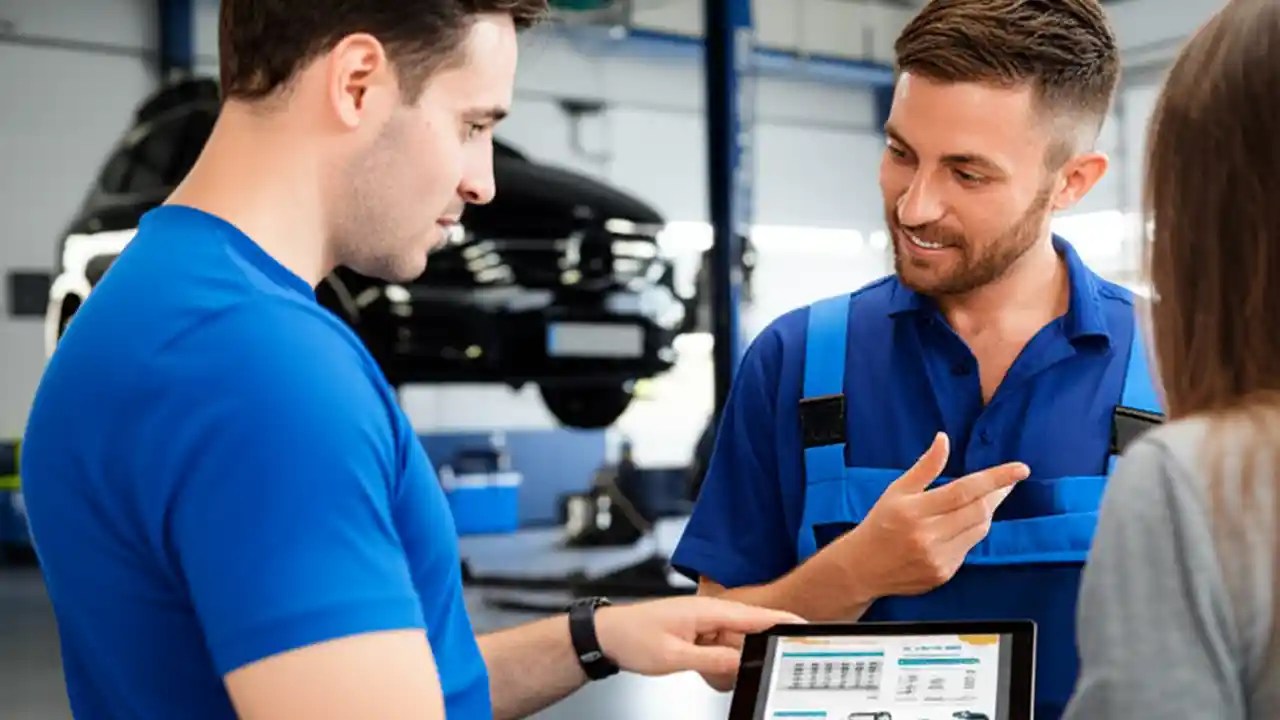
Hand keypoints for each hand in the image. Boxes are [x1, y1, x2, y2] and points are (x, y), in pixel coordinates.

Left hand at [594, 596, 801, 681]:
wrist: (605, 635)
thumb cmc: (632, 637)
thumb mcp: (674, 656)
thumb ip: (711, 660)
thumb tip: (741, 663)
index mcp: (705, 611)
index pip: (753, 615)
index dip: (781, 620)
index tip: (804, 624)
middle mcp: (705, 613)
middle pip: (745, 634)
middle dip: (749, 652)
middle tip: (743, 666)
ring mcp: (700, 623)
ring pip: (731, 645)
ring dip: (726, 662)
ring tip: (703, 669)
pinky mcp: (694, 633)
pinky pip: (717, 649)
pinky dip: (714, 662)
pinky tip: (702, 669)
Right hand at [831, 432, 1028, 599]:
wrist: (863, 568)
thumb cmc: (880, 523)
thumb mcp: (897, 490)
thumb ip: (925, 466)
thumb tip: (943, 439)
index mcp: (914, 510)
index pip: (965, 490)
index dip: (996, 479)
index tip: (1020, 469)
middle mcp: (928, 536)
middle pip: (979, 512)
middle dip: (997, 495)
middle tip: (1005, 484)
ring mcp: (938, 558)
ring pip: (979, 530)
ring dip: (985, 513)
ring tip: (979, 503)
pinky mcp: (943, 573)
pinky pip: (968, 549)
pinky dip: (970, 534)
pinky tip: (956, 528)